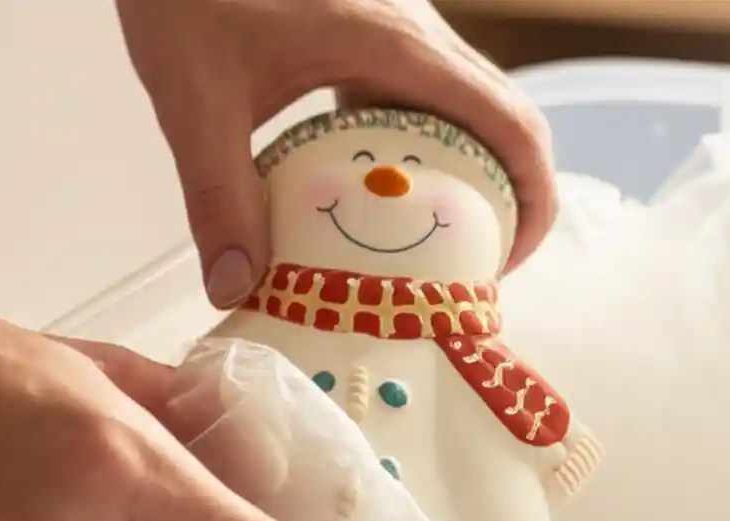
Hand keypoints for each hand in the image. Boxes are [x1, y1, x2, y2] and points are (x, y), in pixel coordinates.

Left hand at [114, 0, 556, 308]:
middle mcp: (416, 32)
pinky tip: (375, 187)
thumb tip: (235, 286)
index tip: (507, 260)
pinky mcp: (372, 27)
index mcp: (397, 45)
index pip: (510, 123)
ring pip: (470, 105)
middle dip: (510, 195)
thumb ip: (217, 194)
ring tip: (435, 239)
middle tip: (476, 264)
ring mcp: (399, 26)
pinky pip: (424, 94)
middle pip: (506, 118)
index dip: (533, 198)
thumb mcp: (195, 96)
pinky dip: (424, 147)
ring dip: (471, 170)